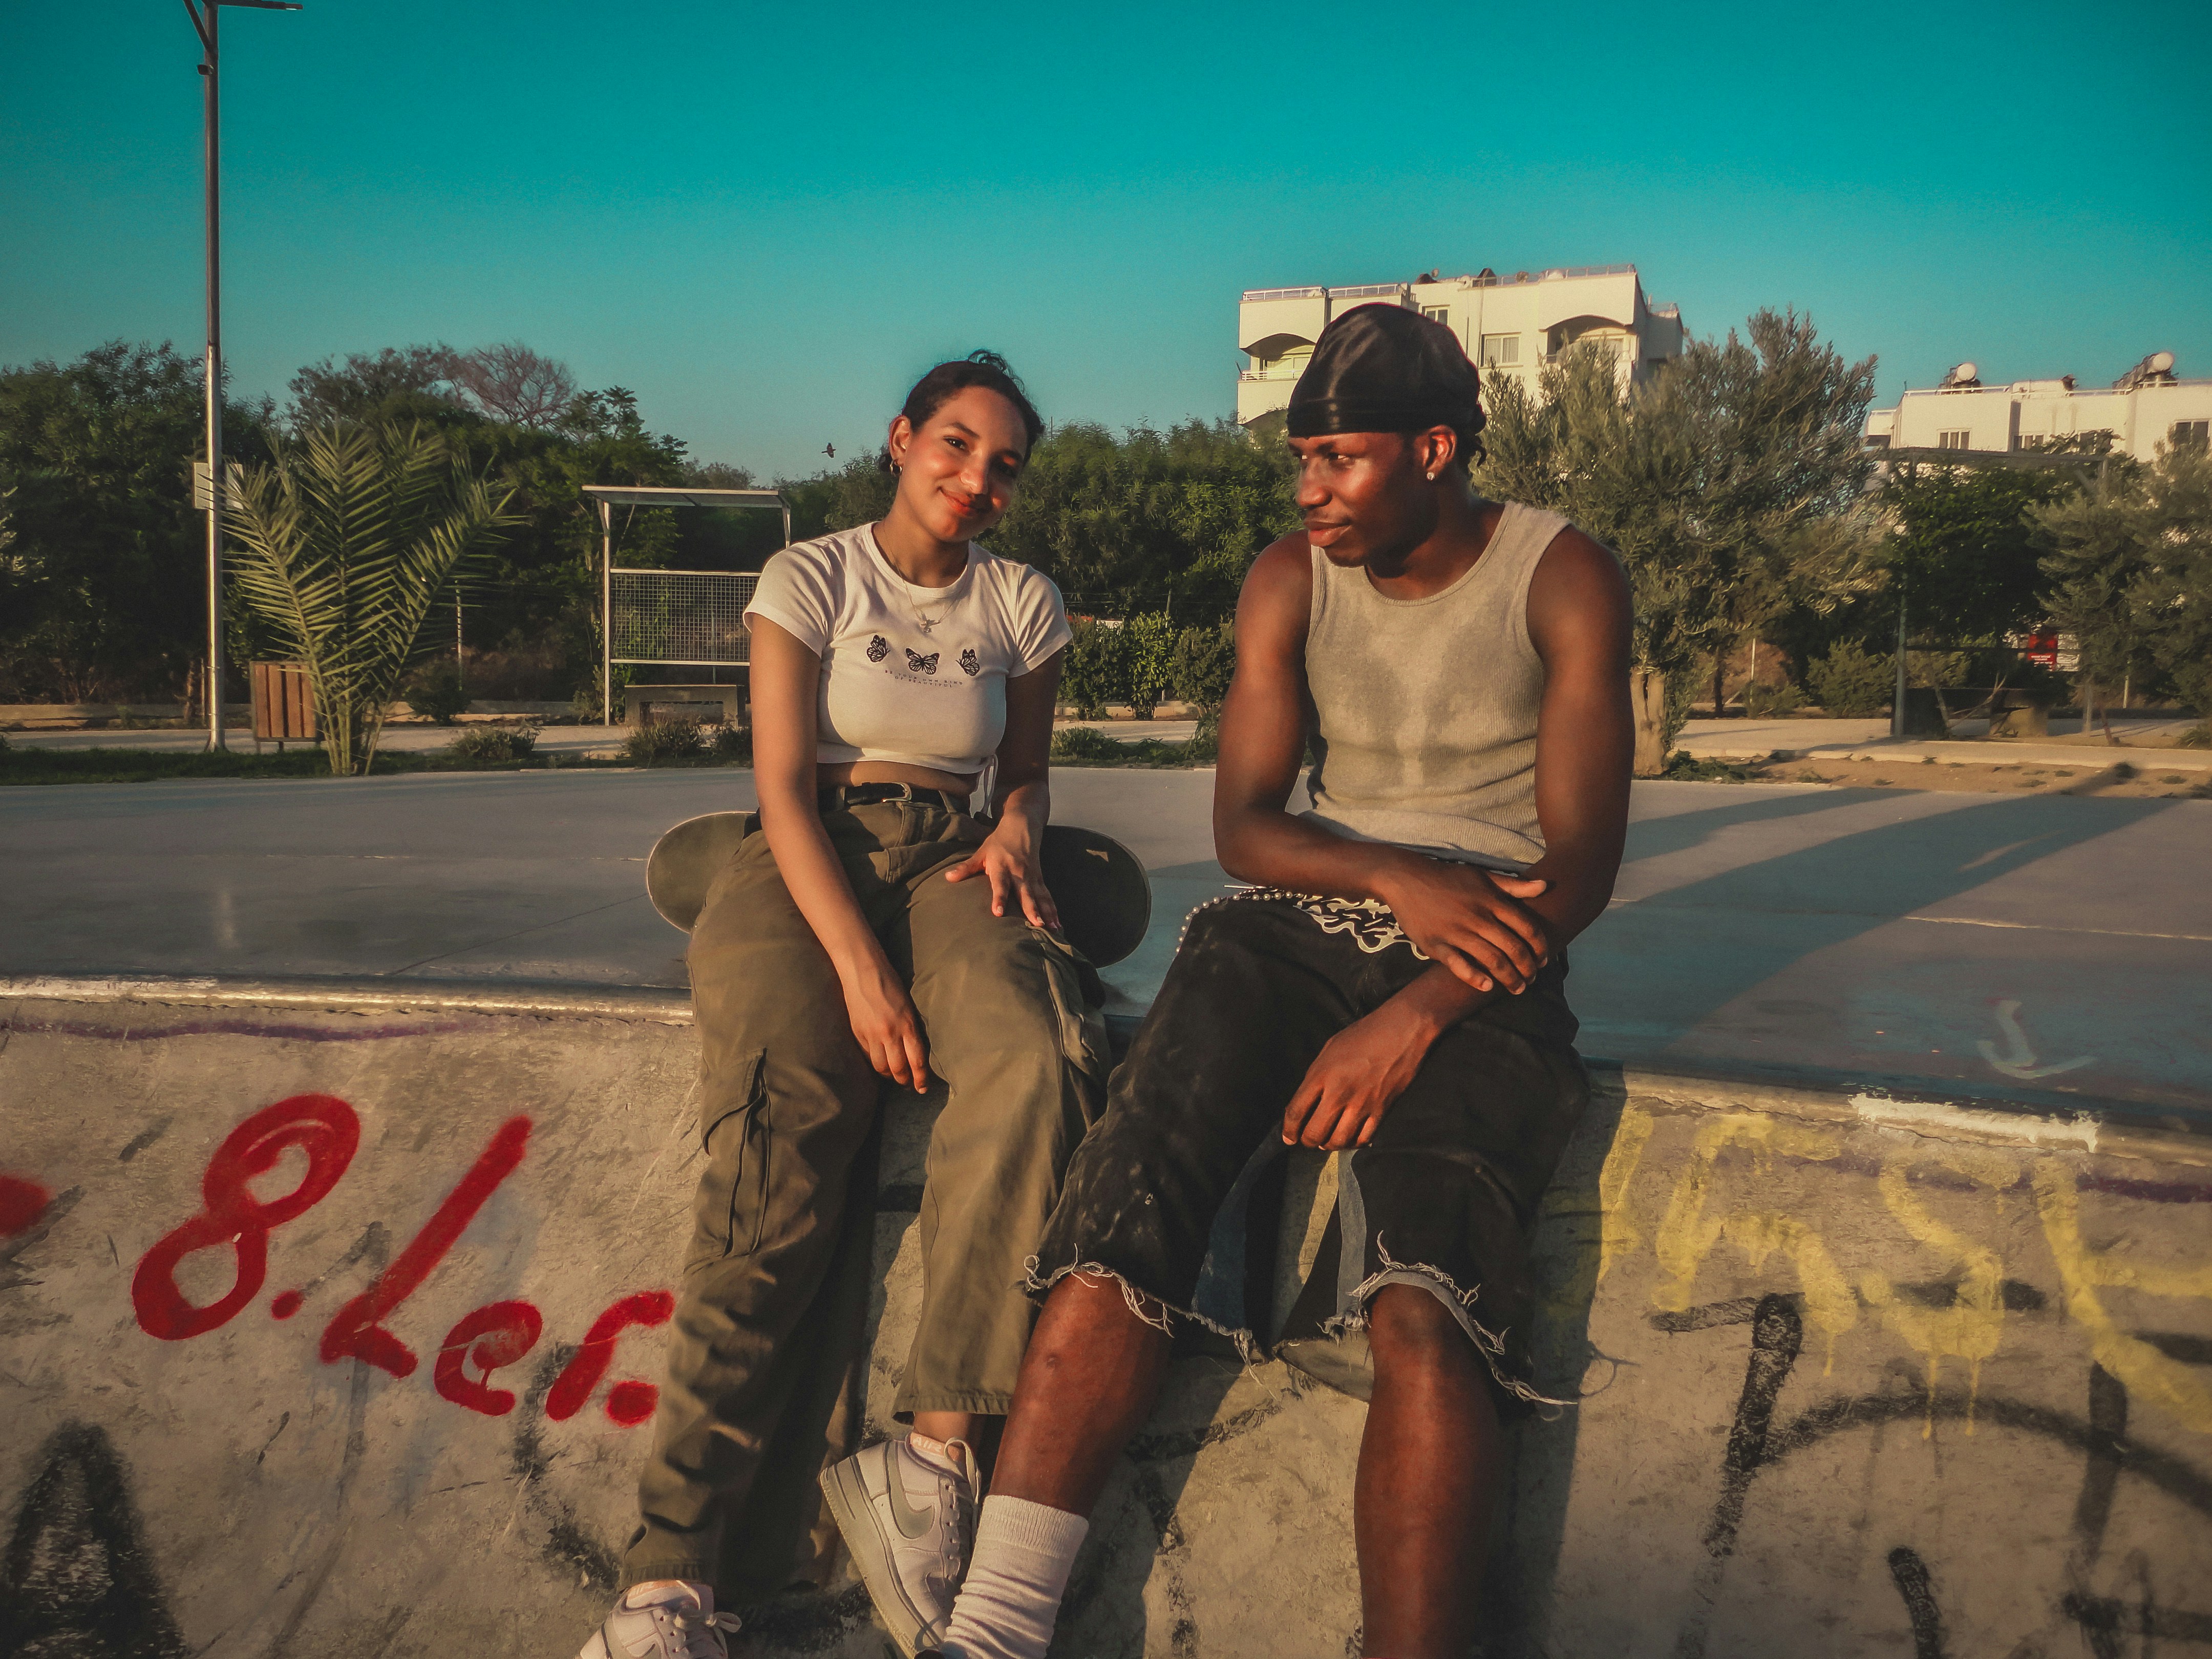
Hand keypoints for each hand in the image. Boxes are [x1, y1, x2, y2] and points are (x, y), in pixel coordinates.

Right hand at [839, 954, 931, 1092]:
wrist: (863, 971)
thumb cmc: (891, 984)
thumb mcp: (908, 1006)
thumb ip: (911, 1030)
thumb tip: (913, 1052)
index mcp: (907, 1025)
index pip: (917, 1060)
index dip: (921, 1078)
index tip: (923, 1088)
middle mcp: (890, 1033)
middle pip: (898, 1069)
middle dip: (905, 1081)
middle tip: (910, 1086)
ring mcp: (872, 1035)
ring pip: (881, 1067)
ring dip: (889, 1076)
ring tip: (895, 1077)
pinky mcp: (858, 1034)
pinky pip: (868, 1056)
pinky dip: (875, 1063)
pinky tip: (880, 1064)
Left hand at [943, 824, 1061, 929]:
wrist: (1021, 825)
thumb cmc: (998, 842)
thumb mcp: (981, 852)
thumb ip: (966, 868)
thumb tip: (947, 878)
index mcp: (1002, 867)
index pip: (1000, 885)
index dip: (999, 898)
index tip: (998, 913)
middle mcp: (1019, 872)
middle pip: (1026, 893)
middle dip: (1032, 909)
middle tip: (1037, 925)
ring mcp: (1032, 876)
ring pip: (1041, 897)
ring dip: (1047, 914)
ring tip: (1053, 930)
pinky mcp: (1040, 878)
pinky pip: (1047, 896)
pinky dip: (1053, 910)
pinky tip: (1058, 925)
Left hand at [1282, 1002, 1434, 1148]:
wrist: (1402, 1030)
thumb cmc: (1363, 1034)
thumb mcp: (1330, 1049)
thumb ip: (1316, 1076)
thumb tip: (1306, 1102)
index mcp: (1321, 1075)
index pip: (1296, 1112)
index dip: (1289, 1130)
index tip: (1288, 1137)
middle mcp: (1339, 1093)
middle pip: (1315, 1133)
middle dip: (1307, 1141)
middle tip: (1308, 1139)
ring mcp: (1361, 1104)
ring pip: (1338, 1141)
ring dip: (1329, 1145)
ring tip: (1328, 1140)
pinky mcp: (1381, 1110)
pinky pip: (1363, 1139)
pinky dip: (1353, 1143)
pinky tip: (1350, 1137)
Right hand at [1376, 859, 1550, 994]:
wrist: (1406, 879)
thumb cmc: (1448, 879)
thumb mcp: (1483, 877)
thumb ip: (1514, 886)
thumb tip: (1545, 887)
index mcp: (1491, 901)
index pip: (1527, 928)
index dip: (1540, 947)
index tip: (1544, 960)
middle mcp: (1478, 917)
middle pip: (1513, 948)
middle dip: (1528, 968)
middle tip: (1533, 979)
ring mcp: (1456, 932)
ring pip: (1492, 960)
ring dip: (1509, 978)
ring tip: (1518, 988)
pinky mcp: (1436, 944)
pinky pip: (1458, 965)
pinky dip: (1474, 977)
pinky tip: (1487, 986)